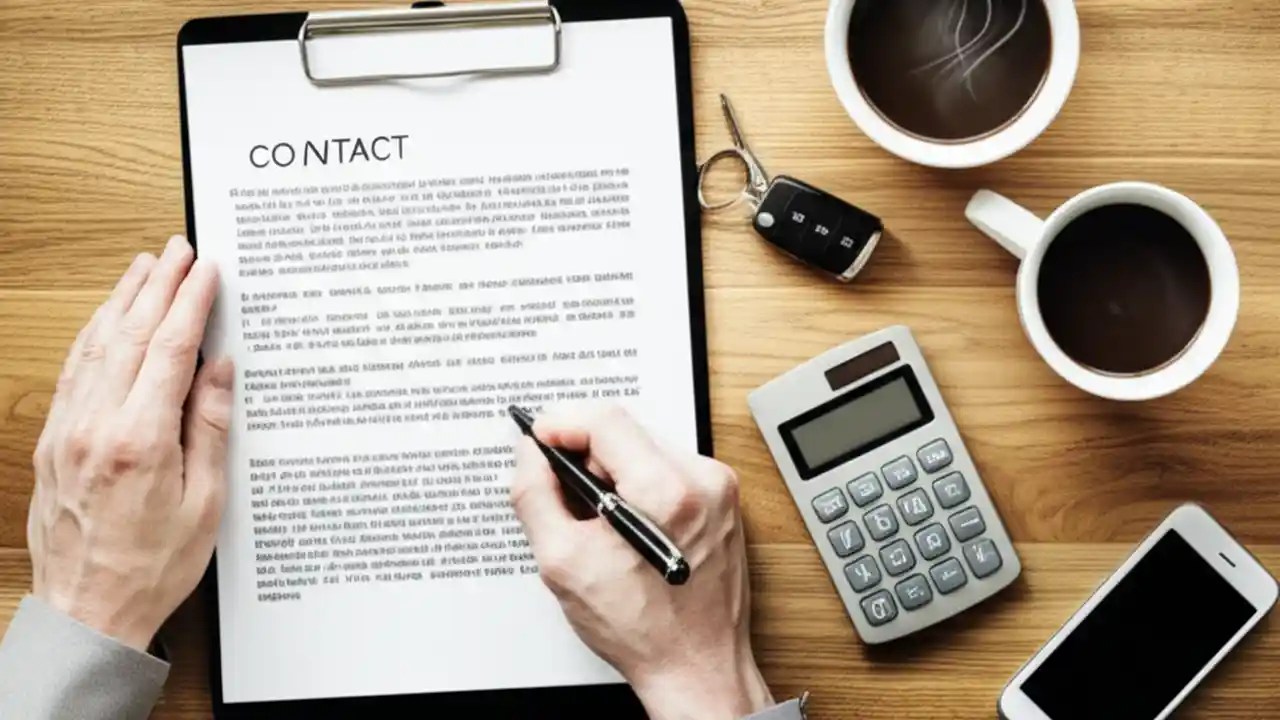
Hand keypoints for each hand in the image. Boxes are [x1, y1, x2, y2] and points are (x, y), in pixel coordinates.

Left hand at [27, 236, 233, 651]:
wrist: (88, 610)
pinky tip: (107, 320)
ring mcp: (67, 432)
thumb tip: (218, 369)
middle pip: (127, 335)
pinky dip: (93, 336)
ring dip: (120, 301)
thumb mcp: (206, 502)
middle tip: (177, 250)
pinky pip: (74, 372)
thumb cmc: (154, 567)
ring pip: (94, 347)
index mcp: (140, 441)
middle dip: (156, 286)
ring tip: (143, 268)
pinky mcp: (53, 442)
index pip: (168, 350)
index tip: (207, 271)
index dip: (190, 303)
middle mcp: (95, 427)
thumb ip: (210, 426)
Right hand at [511, 404, 772, 719]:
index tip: (539, 438)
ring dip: (614, 471)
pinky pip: (670, 471)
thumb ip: (536, 496)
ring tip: (598, 520)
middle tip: (563, 492)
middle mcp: (702, 481)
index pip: (605, 420)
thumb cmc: (642, 630)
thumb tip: (529, 456)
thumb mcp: (564, 563)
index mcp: (667, 492)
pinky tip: (628, 525)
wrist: (697, 666)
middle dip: (586, 454)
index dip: (561, 423)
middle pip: (626, 432)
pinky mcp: (724, 501)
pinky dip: (641, 486)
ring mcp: (719, 490)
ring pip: (646, 449)